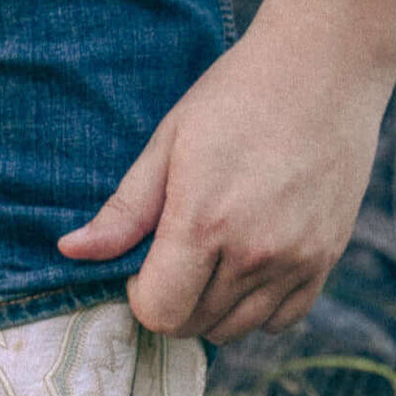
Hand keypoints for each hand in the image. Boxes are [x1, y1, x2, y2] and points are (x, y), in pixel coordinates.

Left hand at [58, 26, 382, 342]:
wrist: (325, 65)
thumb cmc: (236, 98)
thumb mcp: (167, 145)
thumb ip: (123, 211)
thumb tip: (70, 251)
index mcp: (204, 223)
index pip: (158, 313)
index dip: (141, 295)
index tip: (146, 263)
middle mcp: (253, 253)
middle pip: (193, 324)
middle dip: (173, 301)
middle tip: (178, 254)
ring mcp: (296, 259)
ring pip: (236, 329)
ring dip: (212, 309)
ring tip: (213, 258)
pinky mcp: (326, 258)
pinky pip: (282, 319)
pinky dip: (258, 308)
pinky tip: (249, 268)